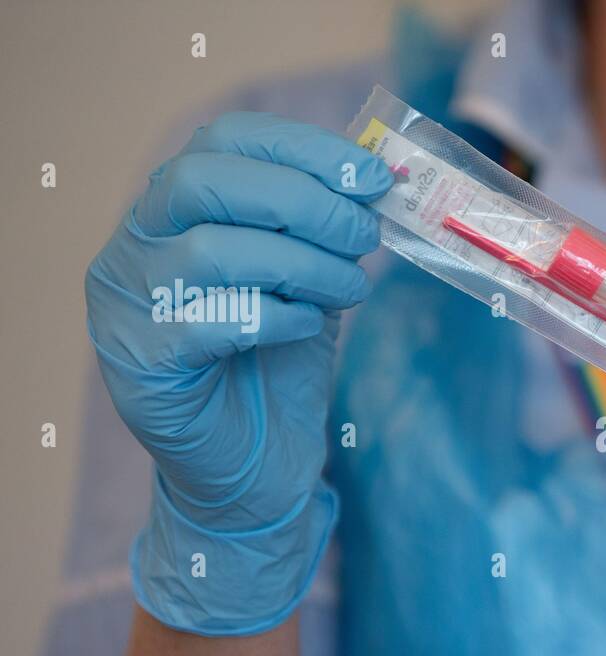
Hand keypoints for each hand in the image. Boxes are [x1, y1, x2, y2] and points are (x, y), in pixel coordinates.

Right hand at [86, 112, 392, 634]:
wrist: (256, 466)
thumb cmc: (278, 363)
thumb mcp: (309, 279)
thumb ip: (328, 230)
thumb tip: (380, 180)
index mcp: (174, 209)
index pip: (225, 140)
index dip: (304, 149)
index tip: (371, 176)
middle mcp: (134, 246)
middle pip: (206, 181)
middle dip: (303, 201)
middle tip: (365, 236)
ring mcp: (125, 304)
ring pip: (212, 251)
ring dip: (302, 265)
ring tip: (349, 290)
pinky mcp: (139, 365)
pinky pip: (210, 322)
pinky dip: (276, 317)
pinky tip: (306, 328)